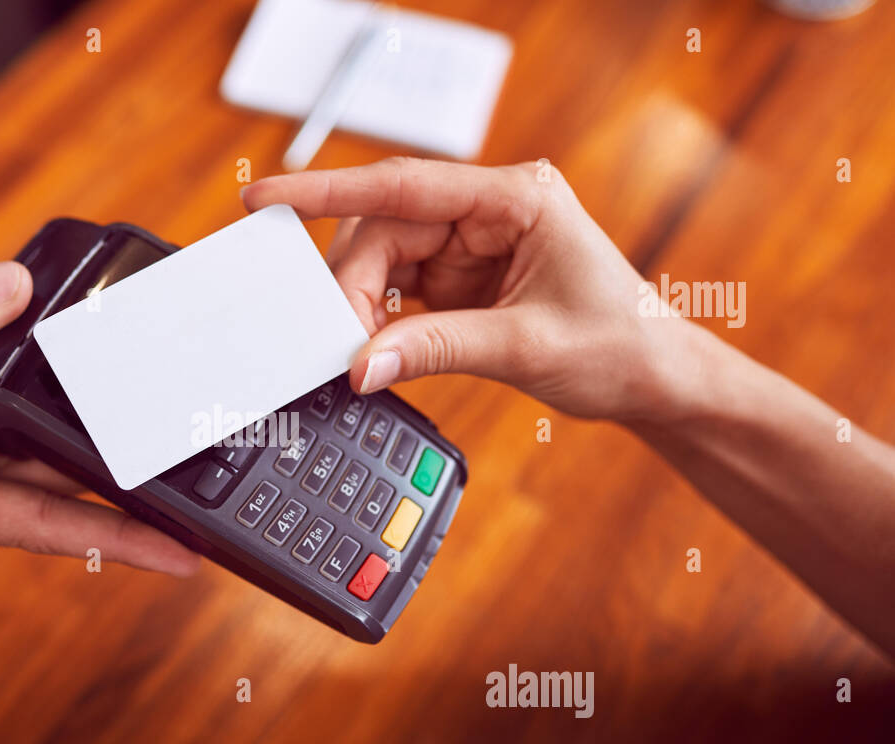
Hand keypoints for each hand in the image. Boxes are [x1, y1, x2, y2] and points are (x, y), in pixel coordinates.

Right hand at [0, 262, 199, 574]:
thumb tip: (11, 289)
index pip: (43, 526)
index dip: (118, 540)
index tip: (184, 556)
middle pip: (57, 498)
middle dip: (127, 500)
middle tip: (208, 492)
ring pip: (35, 458)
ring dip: (93, 450)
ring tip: (170, 440)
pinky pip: (3, 424)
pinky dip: (44, 406)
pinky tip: (88, 385)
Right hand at [242, 157, 704, 422]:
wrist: (654, 379)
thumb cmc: (620, 345)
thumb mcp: (526, 346)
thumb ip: (438, 348)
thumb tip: (361, 364)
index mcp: (516, 197)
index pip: (404, 183)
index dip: (326, 190)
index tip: (269, 199)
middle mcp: (488, 210)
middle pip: (384, 227)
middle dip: (351, 281)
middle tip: (336, 338)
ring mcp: (472, 243)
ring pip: (384, 259)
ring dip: (362, 303)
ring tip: (356, 349)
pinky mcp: (461, 278)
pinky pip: (399, 288)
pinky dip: (379, 319)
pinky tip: (374, 345)